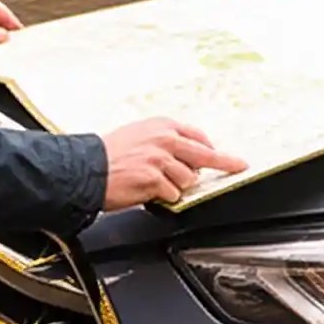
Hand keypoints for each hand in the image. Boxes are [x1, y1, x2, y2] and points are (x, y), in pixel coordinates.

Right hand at [100, 118, 248, 209]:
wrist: (85, 168)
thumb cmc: (108, 155)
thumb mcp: (139, 135)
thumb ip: (165, 143)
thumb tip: (188, 157)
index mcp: (163, 126)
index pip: (198, 136)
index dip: (212, 149)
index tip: (226, 156)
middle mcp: (165, 139)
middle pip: (205, 154)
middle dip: (225, 162)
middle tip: (239, 165)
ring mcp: (161, 159)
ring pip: (187, 180)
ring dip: (176, 186)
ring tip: (153, 182)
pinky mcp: (155, 179)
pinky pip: (172, 194)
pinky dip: (163, 197)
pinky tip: (147, 191)